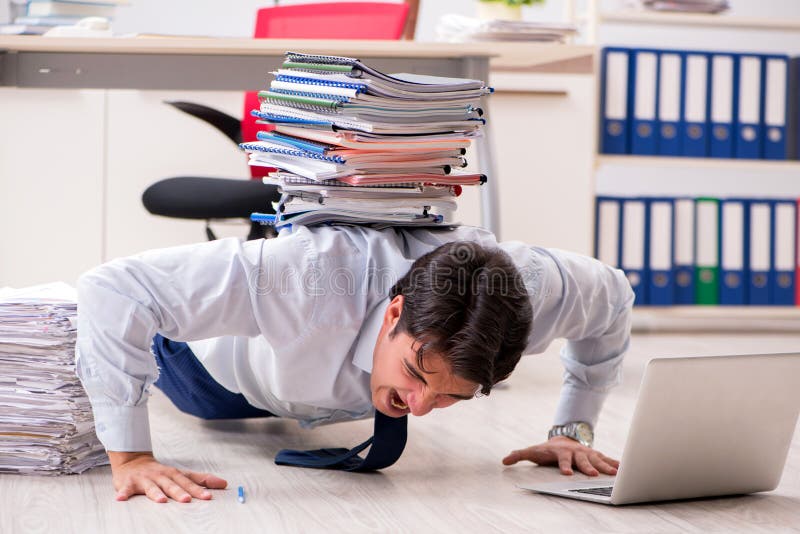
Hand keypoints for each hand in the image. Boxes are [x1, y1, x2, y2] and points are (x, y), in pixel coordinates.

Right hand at [109, 451, 227, 502]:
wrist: (133, 462)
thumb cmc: (161, 472)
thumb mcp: (181, 474)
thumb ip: (201, 479)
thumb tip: (224, 483)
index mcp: (174, 474)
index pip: (189, 482)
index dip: (199, 489)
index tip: (209, 497)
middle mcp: (161, 476)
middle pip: (172, 484)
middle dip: (179, 492)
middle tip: (187, 500)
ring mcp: (145, 479)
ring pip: (151, 487)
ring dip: (156, 493)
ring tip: (161, 501)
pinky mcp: (129, 484)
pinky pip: (126, 490)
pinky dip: (123, 494)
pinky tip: (121, 499)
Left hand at [502, 436, 618, 476]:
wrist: (563, 439)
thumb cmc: (547, 449)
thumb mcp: (533, 451)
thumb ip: (519, 455)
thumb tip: (504, 460)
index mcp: (562, 453)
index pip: (563, 461)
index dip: (564, 467)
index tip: (567, 474)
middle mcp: (576, 452)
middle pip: (583, 461)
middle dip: (589, 468)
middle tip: (593, 475)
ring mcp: (587, 453)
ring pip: (598, 460)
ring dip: (606, 467)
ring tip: (615, 474)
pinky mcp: (596, 455)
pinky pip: (607, 459)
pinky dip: (615, 464)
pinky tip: (624, 470)